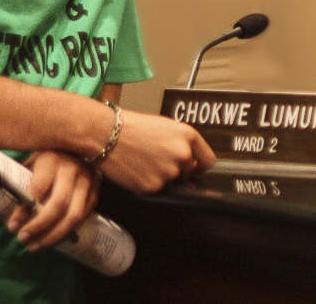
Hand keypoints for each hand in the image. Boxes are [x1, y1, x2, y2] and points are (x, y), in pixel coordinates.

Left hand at [7, 150, 97, 251]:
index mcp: (51, 160)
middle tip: (22, 239)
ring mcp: (88, 181)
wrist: (79, 148)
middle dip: (39, 226)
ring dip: (53, 236)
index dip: (24, 210)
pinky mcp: (95, 193)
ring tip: (35, 246)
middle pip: (57, 205)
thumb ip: (19, 189)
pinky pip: (82, 219)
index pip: (38, 189)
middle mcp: (72, 169)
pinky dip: (66, 233)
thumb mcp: (31, 165)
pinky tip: (52, 240)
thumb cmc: (47, 160)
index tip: (11, 226)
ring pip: (73, 216)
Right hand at [98, 111, 216, 193]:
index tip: (194, 167)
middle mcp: (183, 154)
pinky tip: (137, 169)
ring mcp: (169, 172)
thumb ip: (182, 142)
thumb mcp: (166, 126)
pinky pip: (155, 189)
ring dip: (160, 175)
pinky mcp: (154, 186)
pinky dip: (146, 182)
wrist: (107, 134)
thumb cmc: (132, 127)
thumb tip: (190, 157)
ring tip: (143, 161)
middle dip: (175, 168)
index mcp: (188, 136)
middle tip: (155, 158)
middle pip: (188, 172)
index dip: (199, 165)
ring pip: (171, 181)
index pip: (208, 160)